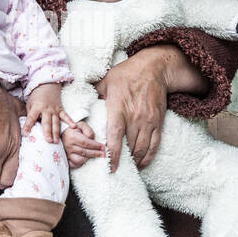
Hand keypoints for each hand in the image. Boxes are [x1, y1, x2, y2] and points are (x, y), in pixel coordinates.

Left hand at [22, 82, 65, 143]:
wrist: (47, 85)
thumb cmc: (36, 96)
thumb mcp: (30, 103)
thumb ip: (30, 115)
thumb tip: (29, 128)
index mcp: (37, 107)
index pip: (31, 118)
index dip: (27, 126)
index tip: (25, 134)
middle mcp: (46, 109)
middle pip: (46, 122)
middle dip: (47, 132)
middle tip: (48, 141)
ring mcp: (55, 109)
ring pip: (56, 122)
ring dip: (56, 132)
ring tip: (56, 141)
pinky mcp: (61, 109)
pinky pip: (66, 116)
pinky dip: (70, 121)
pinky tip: (74, 127)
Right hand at [61, 119, 102, 168]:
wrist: (61, 133)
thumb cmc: (73, 129)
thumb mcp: (81, 125)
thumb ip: (87, 130)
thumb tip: (92, 138)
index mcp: (72, 137)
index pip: (86, 143)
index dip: (96, 146)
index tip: (103, 147)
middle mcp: (68, 146)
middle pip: (84, 152)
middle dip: (96, 153)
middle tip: (104, 154)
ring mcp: (66, 153)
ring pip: (79, 160)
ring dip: (88, 159)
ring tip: (95, 156)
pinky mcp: (66, 158)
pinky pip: (73, 164)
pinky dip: (80, 164)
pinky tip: (86, 160)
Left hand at [94, 51, 169, 171]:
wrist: (154, 69)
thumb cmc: (127, 74)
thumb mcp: (106, 80)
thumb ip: (93, 93)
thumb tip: (80, 102)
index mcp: (119, 108)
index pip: (115, 136)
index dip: (112, 154)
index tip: (109, 166)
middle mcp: (135, 117)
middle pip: (129, 146)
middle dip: (123, 160)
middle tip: (114, 167)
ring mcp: (148, 121)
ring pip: (142, 148)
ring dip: (134, 160)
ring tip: (127, 166)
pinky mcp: (158, 122)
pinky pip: (154, 145)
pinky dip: (148, 157)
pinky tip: (141, 163)